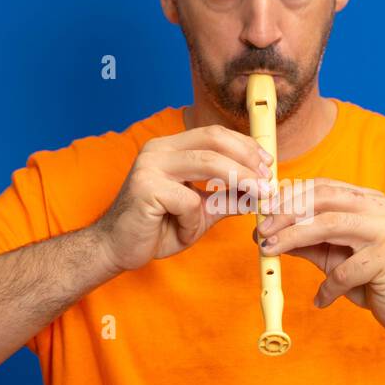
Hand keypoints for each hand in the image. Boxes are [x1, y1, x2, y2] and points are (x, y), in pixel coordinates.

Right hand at [92, 124, 271, 272]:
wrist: (116, 249)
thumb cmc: (157, 228)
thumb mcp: (200, 211)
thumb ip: (226, 198)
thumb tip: (260, 191)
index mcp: (170, 148)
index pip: (214, 134)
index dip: (245, 145)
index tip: (268, 164)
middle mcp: (159, 150)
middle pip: (214, 140)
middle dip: (248, 159)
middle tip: (268, 180)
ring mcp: (150, 166)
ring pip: (209, 163)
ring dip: (239, 180)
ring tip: (258, 196)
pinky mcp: (146, 188)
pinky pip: (189, 201)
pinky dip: (195, 220)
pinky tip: (183, 230)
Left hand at [256, 178, 384, 333]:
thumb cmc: (375, 279)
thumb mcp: (335, 257)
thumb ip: (306, 242)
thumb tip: (268, 234)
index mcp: (367, 201)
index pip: (322, 187)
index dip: (288, 197)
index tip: (262, 211)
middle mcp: (378, 209)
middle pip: (322, 200)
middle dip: (285, 213)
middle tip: (261, 231)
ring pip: (329, 225)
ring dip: (293, 237)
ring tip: (270, 251)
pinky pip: (345, 271)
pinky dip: (327, 287)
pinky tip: (320, 300)